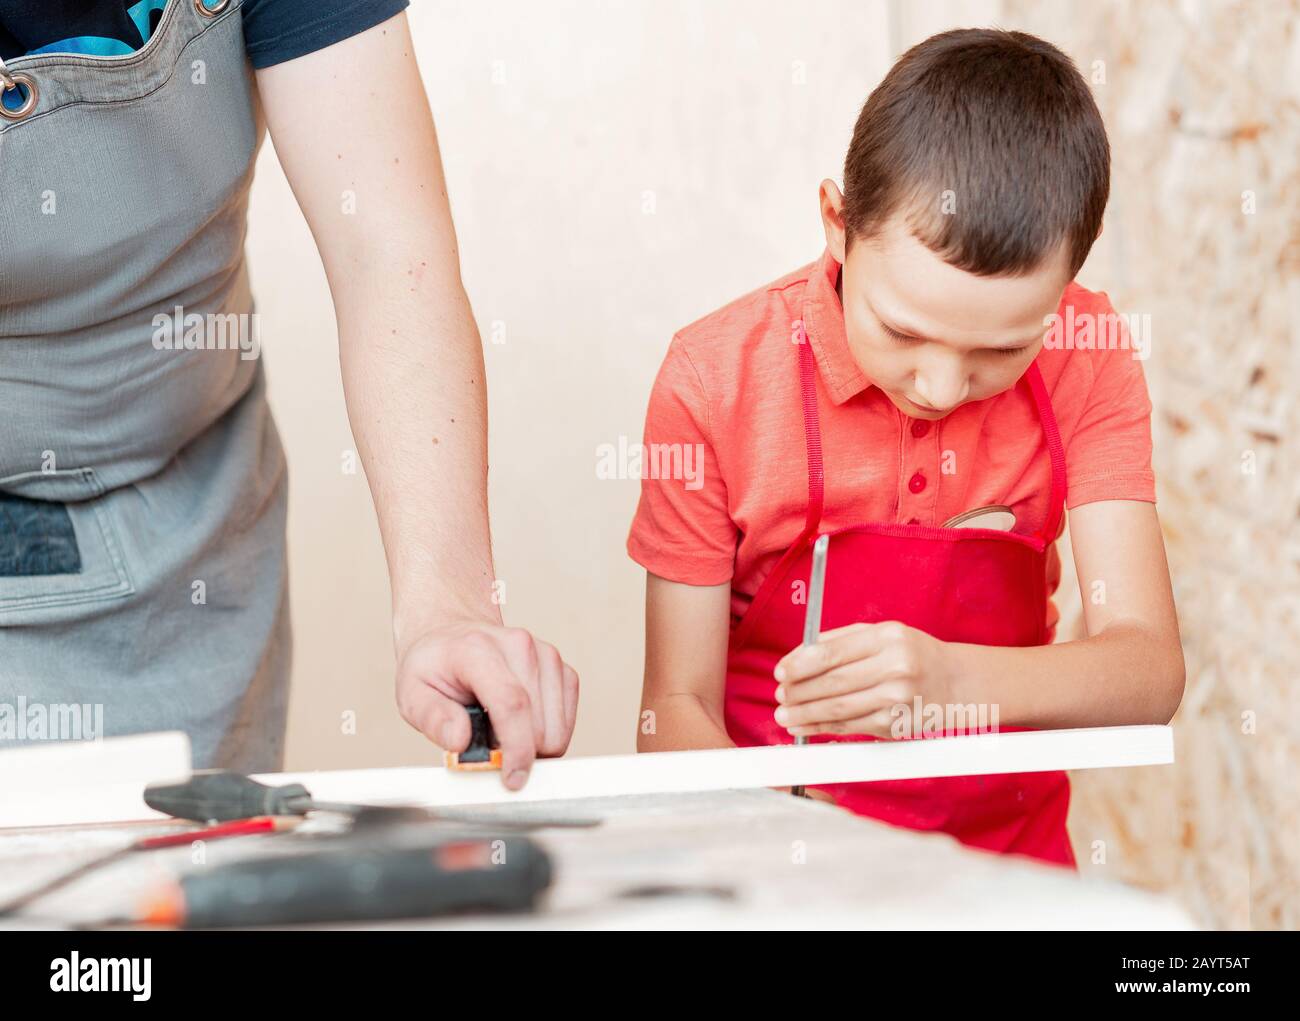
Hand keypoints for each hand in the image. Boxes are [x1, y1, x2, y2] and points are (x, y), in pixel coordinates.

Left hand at [396, 621, 579, 788]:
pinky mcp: (562, 668)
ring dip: (532, 743)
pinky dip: (545, 733)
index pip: (512, 703)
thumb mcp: (412, 694)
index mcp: (478, 650)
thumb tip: (459, 740)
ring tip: (500, 729)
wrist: (453, 637)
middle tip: (487, 744)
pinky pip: (566, 722)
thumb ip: (432, 719)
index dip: (517, 748)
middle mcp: (519, 646)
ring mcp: (546, 655)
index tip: (512, 778)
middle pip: (539, 725)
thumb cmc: (435, 667)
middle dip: (517, 751)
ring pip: (556, 729)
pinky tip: (520, 722)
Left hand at [771, 621, 953, 739]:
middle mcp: (895, 667)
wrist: (957, 683)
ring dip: (806, 714)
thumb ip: (841, 641)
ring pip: (840, 709)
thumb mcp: (883, 634)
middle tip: (779, 695)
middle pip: (833, 683)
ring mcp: (898, 699)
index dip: (800, 665)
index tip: (780, 672)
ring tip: (784, 715)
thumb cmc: (912, 654)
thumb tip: (797, 657)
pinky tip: (805, 726)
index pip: (833, 652)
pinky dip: (824, 728)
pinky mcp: (897, 724)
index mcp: (888, 637)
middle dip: (799, 692)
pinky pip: (852, 727)